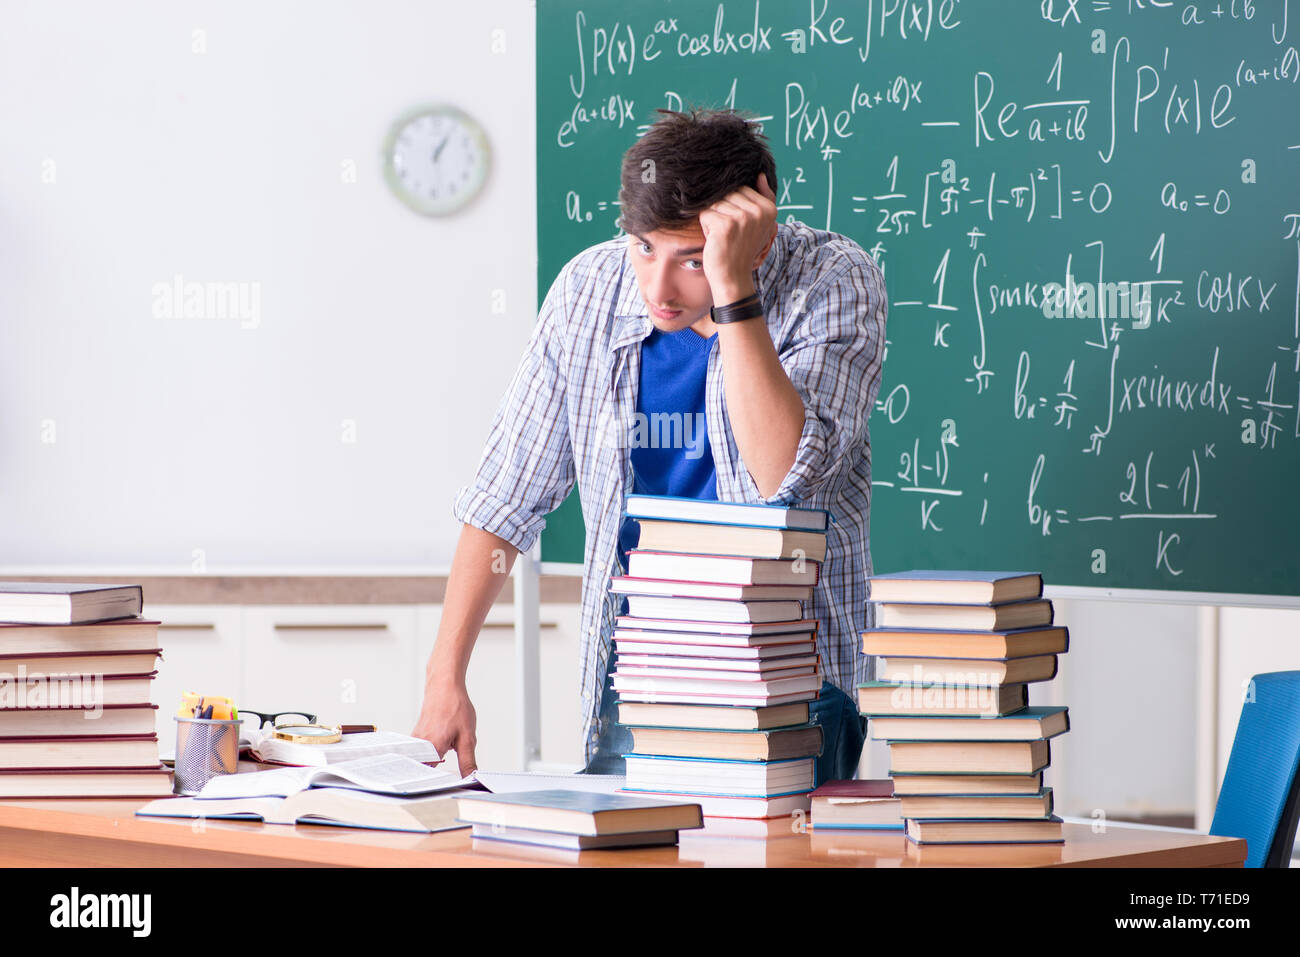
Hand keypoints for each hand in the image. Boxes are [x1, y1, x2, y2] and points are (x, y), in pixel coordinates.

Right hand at [412, 678, 477, 777]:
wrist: (444, 686)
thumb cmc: (454, 706)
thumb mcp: (467, 737)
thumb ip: (467, 761)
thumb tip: (470, 778)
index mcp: (432, 749)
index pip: (431, 779)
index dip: (441, 787)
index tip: (452, 788)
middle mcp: (419, 748)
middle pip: (426, 773)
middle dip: (438, 778)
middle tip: (451, 779)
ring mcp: (415, 743)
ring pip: (425, 763)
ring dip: (436, 765)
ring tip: (447, 761)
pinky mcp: (416, 739)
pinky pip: (423, 754)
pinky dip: (432, 755)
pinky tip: (442, 749)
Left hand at [699, 172, 777, 304]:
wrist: (733, 277)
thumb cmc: (741, 250)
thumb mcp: (759, 224)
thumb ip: (763, 198)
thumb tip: (760, 174)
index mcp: (769, 209)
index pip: (741, 189)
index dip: (734, 206)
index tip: (738, 227)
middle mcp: (758, 212)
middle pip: (728, 193)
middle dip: (722, 211)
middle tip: (729, 233)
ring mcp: (742, 218)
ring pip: (715, 203)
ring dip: (713, 218)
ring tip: (722, 236)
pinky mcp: (725, 225)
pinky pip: (705, 213)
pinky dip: (705, 226)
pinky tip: (715, 240)